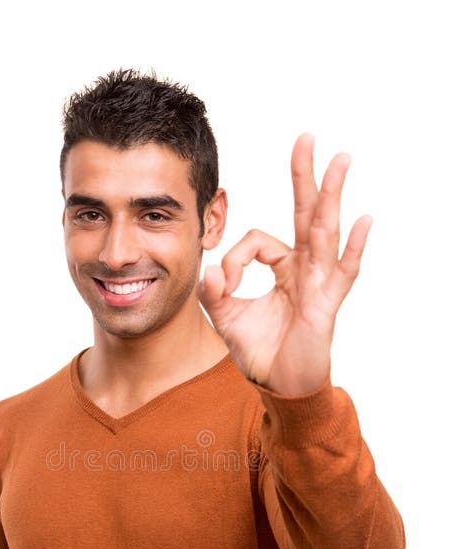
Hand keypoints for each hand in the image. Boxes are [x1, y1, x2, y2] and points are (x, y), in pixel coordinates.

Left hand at [198, 134, 371, 394]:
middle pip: (304, 213)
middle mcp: (304, 269)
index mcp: (283, 267)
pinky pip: (343, 273)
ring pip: (325, 231)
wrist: (279, 387)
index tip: (221, 286)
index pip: (257, 241)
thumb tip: (206, 269)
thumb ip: (213, 293)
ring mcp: (319, 284)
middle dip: (304, 176)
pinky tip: (364, 221)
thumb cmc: (261, 352)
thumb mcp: (227, 318)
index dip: (234, 259)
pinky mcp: (327, 305)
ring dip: (331, 195)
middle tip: (306, 137)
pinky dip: (355, 248)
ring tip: (340, 160)